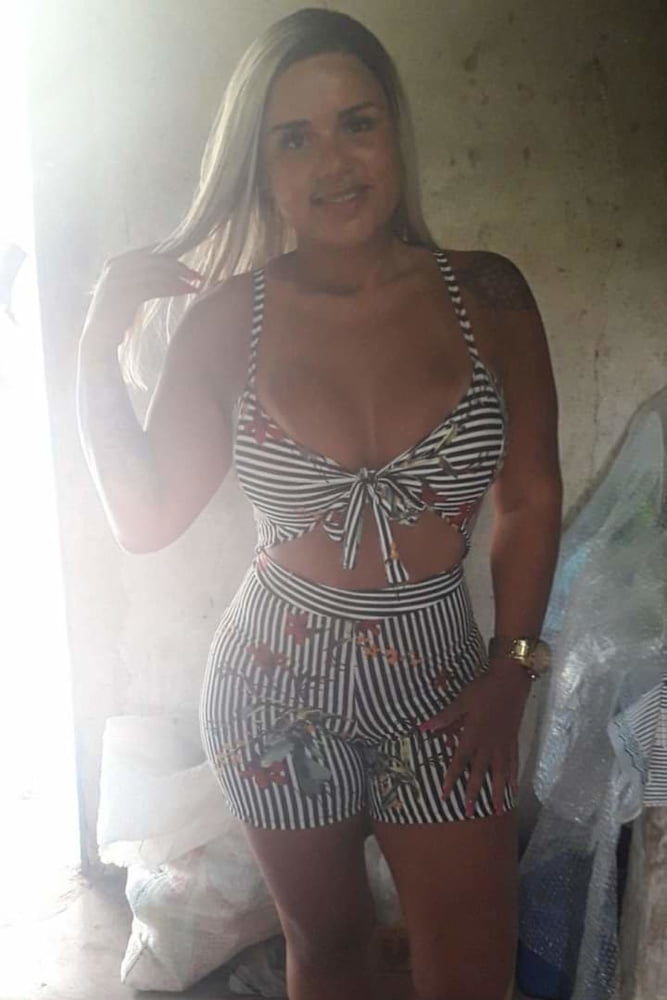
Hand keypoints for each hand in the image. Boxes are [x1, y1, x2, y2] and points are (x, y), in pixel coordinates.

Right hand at [81, 247, 202, 349]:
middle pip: (154, 260)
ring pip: (156, 272)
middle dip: (179, 267)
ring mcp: (117, 279)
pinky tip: (186, 291)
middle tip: (198, 275)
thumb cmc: (117, 317)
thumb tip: (169, 268)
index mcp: (116, 262)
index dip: (173, 256)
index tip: (191, 265)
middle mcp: (115, 267)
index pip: (149, 252)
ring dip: (180, 278)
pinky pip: (153, 287)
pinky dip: (172, 288)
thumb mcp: (129, 291)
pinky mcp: (122, 295)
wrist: (98, 340)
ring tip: (197, 285)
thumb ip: (142, 278)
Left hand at [419, 659, 531, 816]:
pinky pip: (513, 763)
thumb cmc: (482, 690)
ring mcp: (503, 744)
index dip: (452, 779)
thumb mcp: (461, 701)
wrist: (510, 681)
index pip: (459, 762)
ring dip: (498, 792)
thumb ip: (445, 718)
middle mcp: (488, 745)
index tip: (445, 795)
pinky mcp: (513, 740)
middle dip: (475, 793)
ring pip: (500, 773)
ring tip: (499, 810)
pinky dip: (513, 777)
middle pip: (480, 773)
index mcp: (473, 735)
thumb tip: (424, 728)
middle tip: (470, 812)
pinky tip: (514, 790)